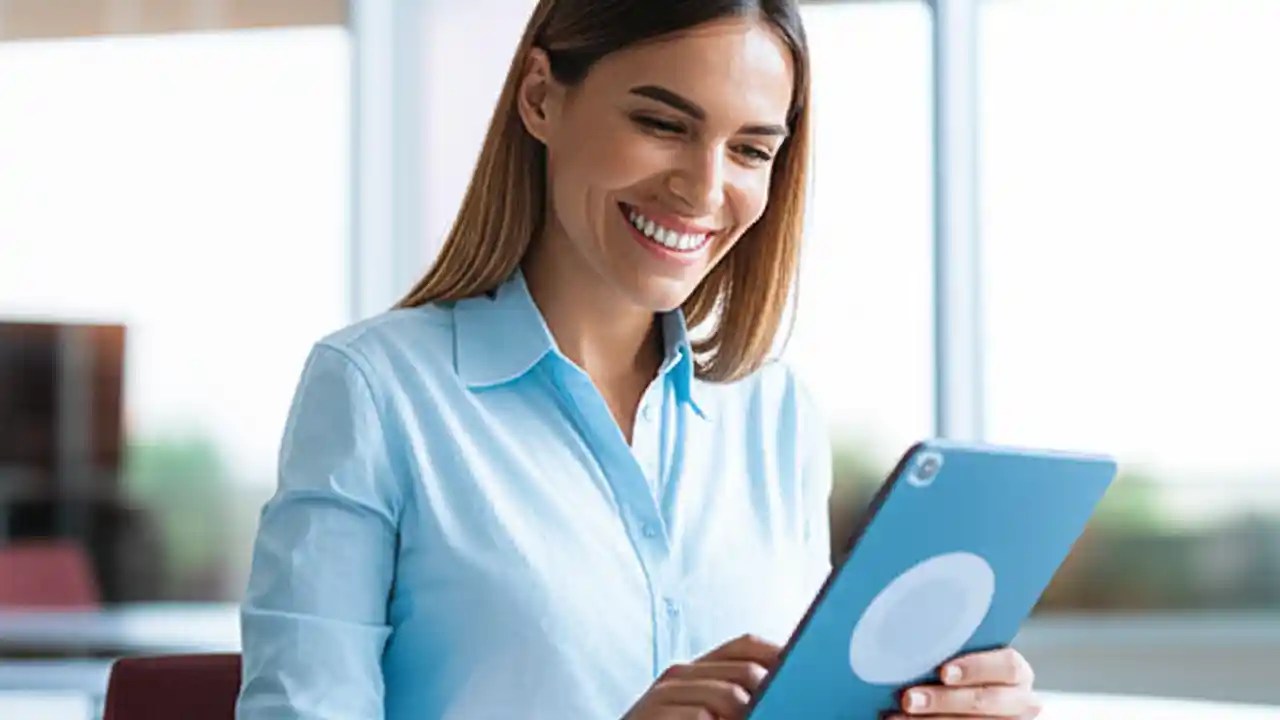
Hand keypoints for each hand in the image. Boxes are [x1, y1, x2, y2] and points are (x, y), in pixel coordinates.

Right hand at [623, 634, 780, 719]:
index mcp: (695, 669)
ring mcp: (664, 694)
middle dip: (770, 694)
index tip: (806, 670)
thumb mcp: (706, 712)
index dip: (778, 653)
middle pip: (746, 670)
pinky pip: (701, 716)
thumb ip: (735, 697)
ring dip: (746, 717)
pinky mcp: (653, 715)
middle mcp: (678, 674)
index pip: (746, 645)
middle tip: (780, 708)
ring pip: (730, 696)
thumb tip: (784, 684)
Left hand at [888, 648, 1042, 718]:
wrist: (965, 698)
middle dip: (944, 700)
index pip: (1008, 666)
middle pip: (986, 701)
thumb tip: (914, 631)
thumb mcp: (963, 655)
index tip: (943, 672)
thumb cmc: (960, 666)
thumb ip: (951, 646)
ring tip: (898, 716)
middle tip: (908, 698)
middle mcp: (1021, 701)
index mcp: (1017, 672)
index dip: (976, 668)